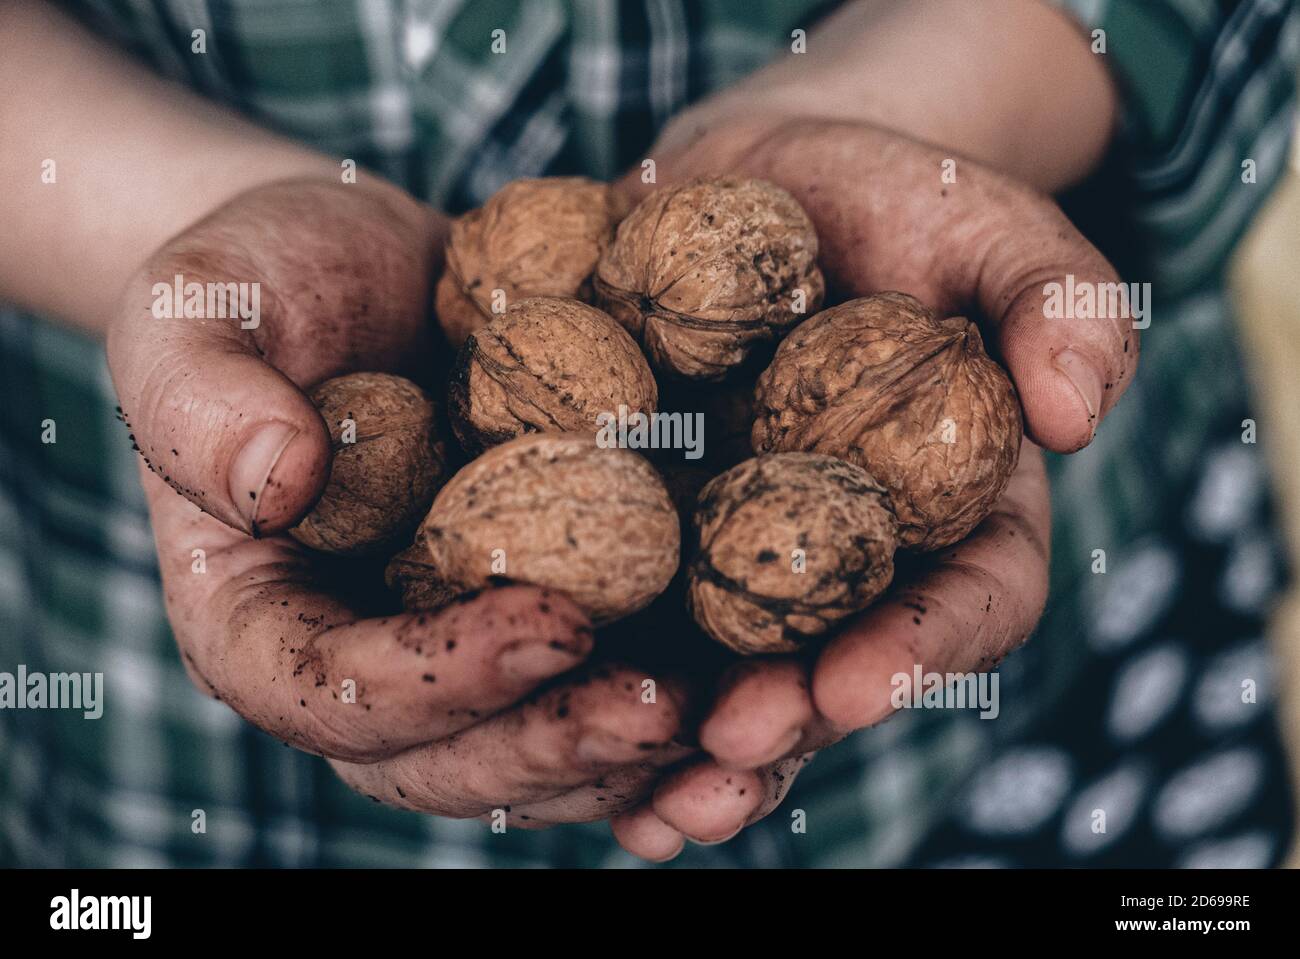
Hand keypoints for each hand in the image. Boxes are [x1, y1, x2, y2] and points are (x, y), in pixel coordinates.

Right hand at [109, 179, 694, 829]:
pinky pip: (602, 697)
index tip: (553, 619)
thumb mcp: (198, 306)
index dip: (440, 679)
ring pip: (539, 757)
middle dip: (559, 741)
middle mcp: (363, 665)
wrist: (366, 275)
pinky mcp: (542, 620)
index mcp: (260, 622)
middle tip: (664, 705)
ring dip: (637, 760)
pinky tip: (760, 695)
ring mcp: (458, 656)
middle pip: (449, 759)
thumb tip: (279, 484)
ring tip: (736, 719)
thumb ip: (201, 396)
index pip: (332, 692)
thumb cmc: (263, 285)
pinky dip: (680, 718)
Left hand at [605, 116, 1137, 857]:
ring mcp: (741, 553)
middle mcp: (849, 559)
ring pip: (723, 670)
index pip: (965, 601)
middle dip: (786, 724)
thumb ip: (1056, 300)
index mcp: (953, 510)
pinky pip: (623, 612)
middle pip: (830, 666)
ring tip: (645, 801)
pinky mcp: (646, 528)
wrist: (753, 179)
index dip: (920, 652)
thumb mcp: (986, 226)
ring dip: (682, 746)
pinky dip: (589, 672)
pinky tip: (542, 717)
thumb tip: (1077, 413)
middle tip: (733, 748)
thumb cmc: (890, 201)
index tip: (856, 684)